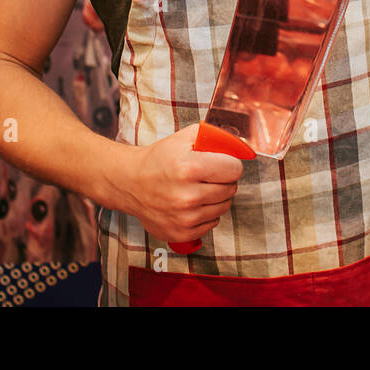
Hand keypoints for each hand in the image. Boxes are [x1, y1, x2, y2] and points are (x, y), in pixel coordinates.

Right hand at [126, 123, 242, 243]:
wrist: (130, 183)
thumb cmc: (158, 159)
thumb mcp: (183, 138)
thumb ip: (213, 136)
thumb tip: (240, 143)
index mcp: (189, 168)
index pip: (234, 169)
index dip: (231, 164)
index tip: (223, 163)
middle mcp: (187, 196)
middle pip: (230, 189)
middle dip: (224, 180)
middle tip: (209, 175)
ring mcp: (185, 218)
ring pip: (224, 207)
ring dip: (217, 198)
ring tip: (199, 189)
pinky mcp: (182, 233)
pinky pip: (212, 223)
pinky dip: (207, 213)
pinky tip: (192, 204)